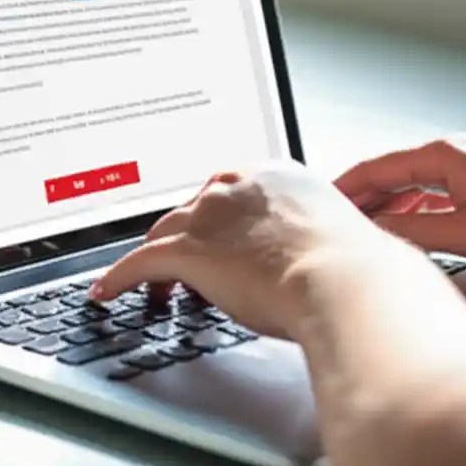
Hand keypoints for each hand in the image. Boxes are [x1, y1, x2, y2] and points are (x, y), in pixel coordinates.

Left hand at [90, 161, 405, 338]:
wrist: (345, 283)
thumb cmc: (358, 270)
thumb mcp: (344, 238)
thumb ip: (327, 240)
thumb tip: (341, 259)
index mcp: (279, 175)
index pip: (232, 190)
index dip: (220, 217)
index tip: (218, 233)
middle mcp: (239, 186)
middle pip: (195, 207)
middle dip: (188, 233)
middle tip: (187, 262)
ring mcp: (211, 216)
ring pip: (165, 231)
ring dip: (156, 256)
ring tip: (153, 283)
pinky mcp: (188, 251)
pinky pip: (139, 262)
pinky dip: (118, 277)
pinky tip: (107, 291)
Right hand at [334, 134, 465, 265]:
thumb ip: (416, 231)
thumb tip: (376, 234)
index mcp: (442, 155)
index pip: (375, 168)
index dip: (344, 188)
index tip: (319, 205)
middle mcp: (451, 152)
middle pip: (388, 173)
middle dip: (359, 197)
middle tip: (332, 222)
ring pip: (409, 183)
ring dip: (384, 205)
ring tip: (361, 229)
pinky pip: (430, 190)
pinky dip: (409, 207)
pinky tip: (406, 227)